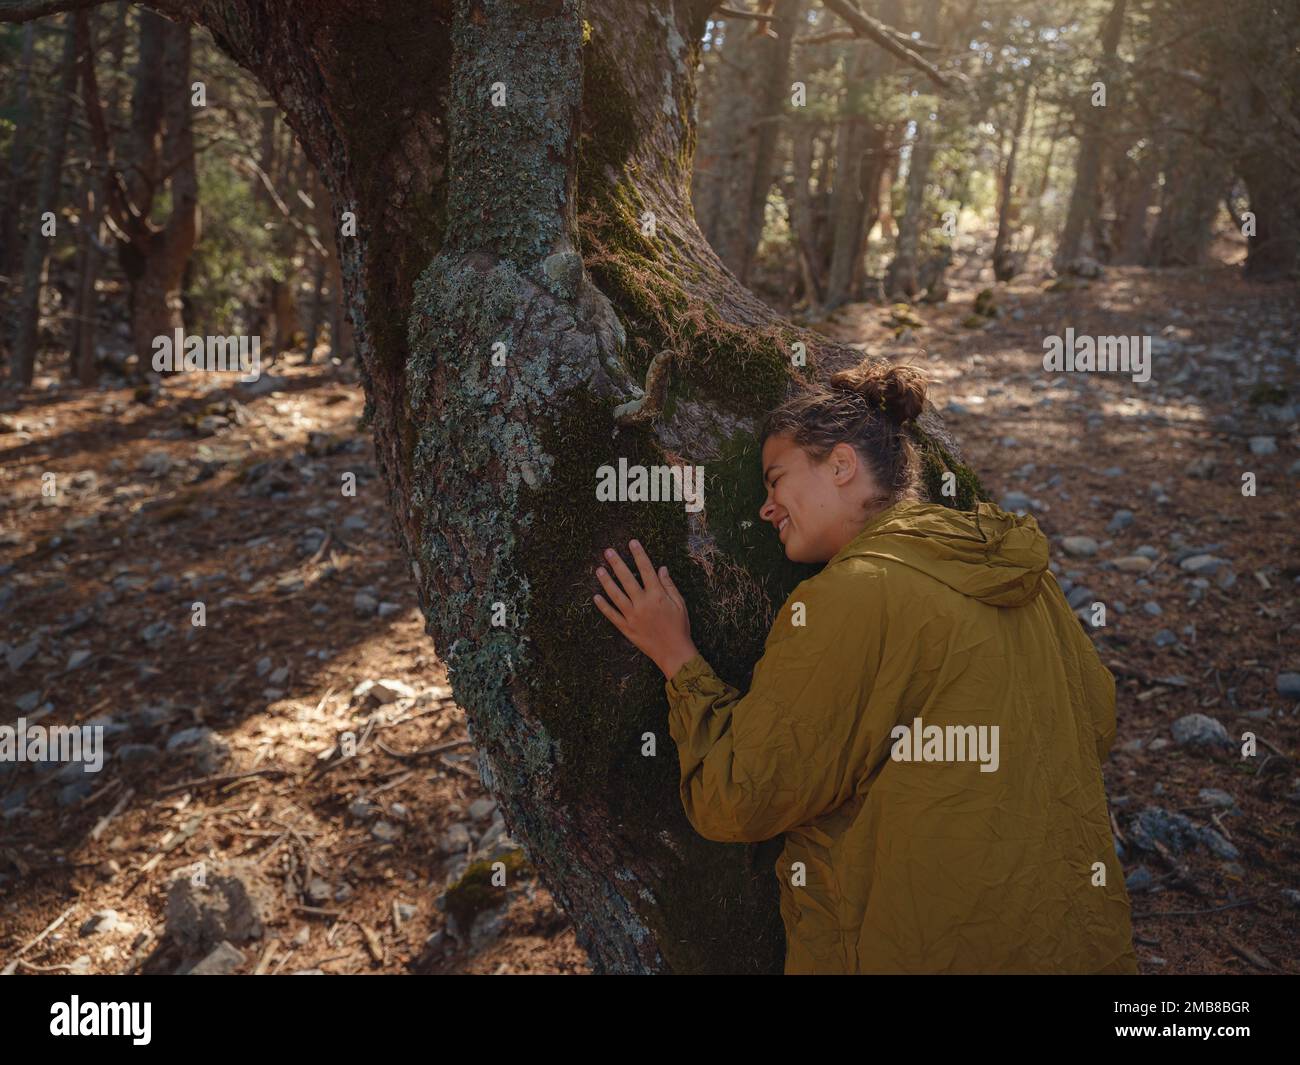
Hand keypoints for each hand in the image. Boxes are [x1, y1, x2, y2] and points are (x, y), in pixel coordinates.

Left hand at [592, 539, 697, 679]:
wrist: (674, 652)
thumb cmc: (680, 627)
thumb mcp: (680, 604)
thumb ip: (669, 585)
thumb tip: (661, 568)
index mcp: (657, 595)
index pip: (646, 569)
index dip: (639, 554)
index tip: (632, 542)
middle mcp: (643, 604)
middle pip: (627, 579)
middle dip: (617, 563)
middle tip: (608, 551)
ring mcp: (632, 616)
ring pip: (616, 595)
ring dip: (606, 581)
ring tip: (598, 569)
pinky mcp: (626, 628)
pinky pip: (612, 615)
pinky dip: (603, 606)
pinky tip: (596, 596)